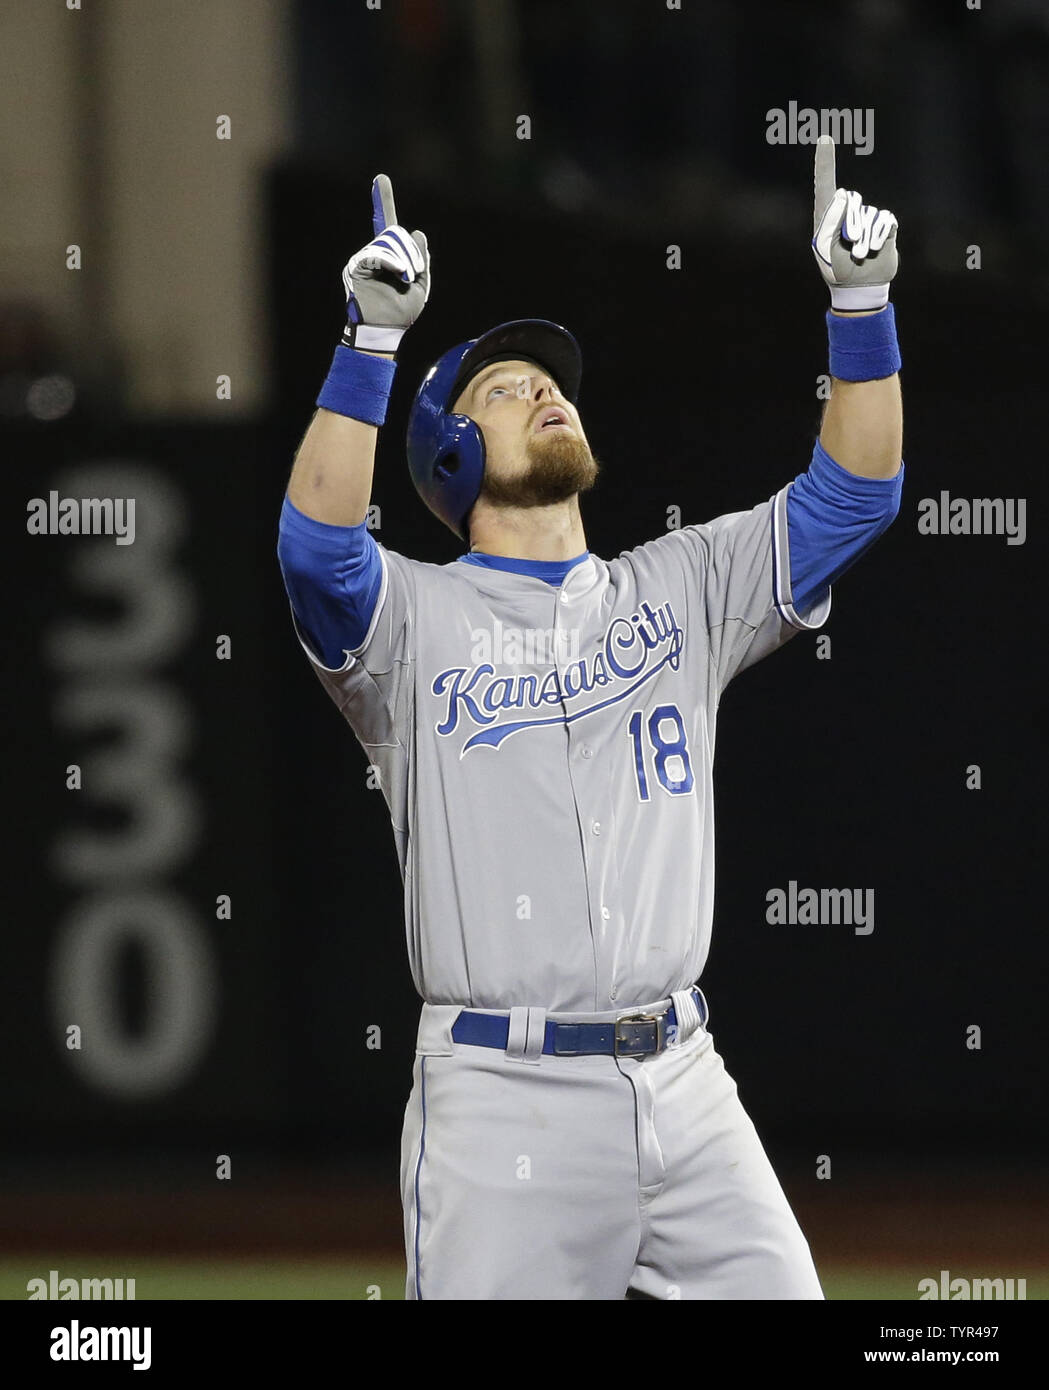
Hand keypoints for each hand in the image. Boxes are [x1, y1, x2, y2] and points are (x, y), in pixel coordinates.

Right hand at [340, 174, 429, 352]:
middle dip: (410, 250)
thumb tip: (418, 233)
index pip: (386, 224)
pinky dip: (392, 261)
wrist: (386, 330)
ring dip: (404, 259)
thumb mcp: (420, 284)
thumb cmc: (401, 314)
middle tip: (415, 272)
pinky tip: (399, 274)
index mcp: (388, 257)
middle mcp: (374, 255)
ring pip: (388, 241)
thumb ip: (420, 259)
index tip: (380, 180)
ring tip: (406, 279)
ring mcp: (363, 260)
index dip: (383, 202)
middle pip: (394, 233)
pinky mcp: (356, 267)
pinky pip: (377, 253)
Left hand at [812, 136, 897, 311]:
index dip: (825, 162)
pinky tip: (875, 249)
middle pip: (850, 200)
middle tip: (849, 248)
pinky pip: (884, 220)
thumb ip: (829, 221)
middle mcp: (847, 211)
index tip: (825, 139)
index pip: (825, 184)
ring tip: (860, 255)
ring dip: (865, 237)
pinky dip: (879, 236)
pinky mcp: (885, 224)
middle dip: (850, 224)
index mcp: (826, 216)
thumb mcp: (824, 249)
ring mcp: (867, 216)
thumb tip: (843, 194)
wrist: (860, 287)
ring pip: (868, 213)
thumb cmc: (836, 269)